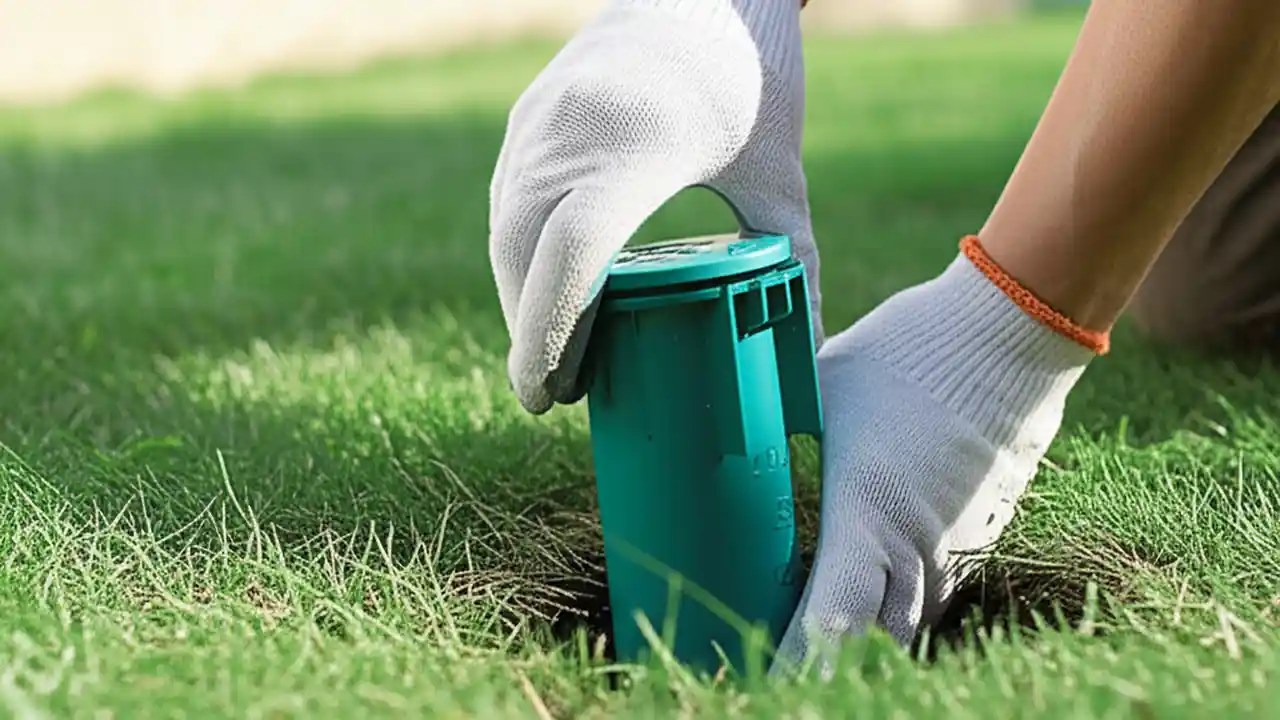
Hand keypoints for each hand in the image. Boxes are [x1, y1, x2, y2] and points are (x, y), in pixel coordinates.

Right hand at [488, 0, 820, 413]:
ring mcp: (539, 119)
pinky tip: (545, 292)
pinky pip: (506, 200)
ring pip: (504, 230)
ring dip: (518, 298)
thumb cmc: (753, 76)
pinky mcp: (527, 115)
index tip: (550, 397)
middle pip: (522, 255)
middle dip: (528, 334)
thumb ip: (792, 258)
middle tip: (553, 394)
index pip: (571, 254)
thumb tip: (807, 347)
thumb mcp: (778, 169)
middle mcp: (573, 130)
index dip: (549, 335)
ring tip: (550, 354)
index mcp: (640, 143)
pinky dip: (518, 257)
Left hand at [775, 254, 1092, 670]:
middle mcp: (918, 546)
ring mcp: (956, 546)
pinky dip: (898, 615)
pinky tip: (870, 614)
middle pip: (873, 642)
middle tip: (781, 680)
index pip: (833, 618)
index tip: (765, 684)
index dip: (801, 665)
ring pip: (907, 624)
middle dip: (829, 671)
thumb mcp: (819, 388)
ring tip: (820, 658)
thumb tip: (732, 428)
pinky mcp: (979, 534)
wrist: (1011, 332)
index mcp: (869, 514)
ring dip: (866, 646)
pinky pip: (933, 595)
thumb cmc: (908, 353)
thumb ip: (780, 428)